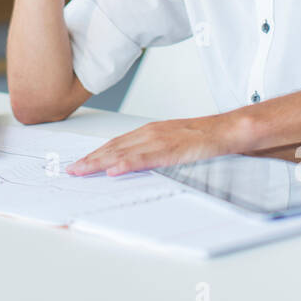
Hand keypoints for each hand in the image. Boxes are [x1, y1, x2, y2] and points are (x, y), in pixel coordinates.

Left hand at [65, 114, 245, 175]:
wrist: (228, 130)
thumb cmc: (203, 138)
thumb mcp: (173, 145)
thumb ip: (154, 154)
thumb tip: (135, 168)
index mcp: (150, 132)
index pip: (116, 144)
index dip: (96, 154)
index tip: (80, 163)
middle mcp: (150, 133)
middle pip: (113, 147)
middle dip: (91, 159)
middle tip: (72, 170)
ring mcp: (159, 139)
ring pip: (123, 151)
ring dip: (100, 162)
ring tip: (82, 170)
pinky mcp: (172, 149)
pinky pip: (145, 158)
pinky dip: (127, 164)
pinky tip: (113, 170)